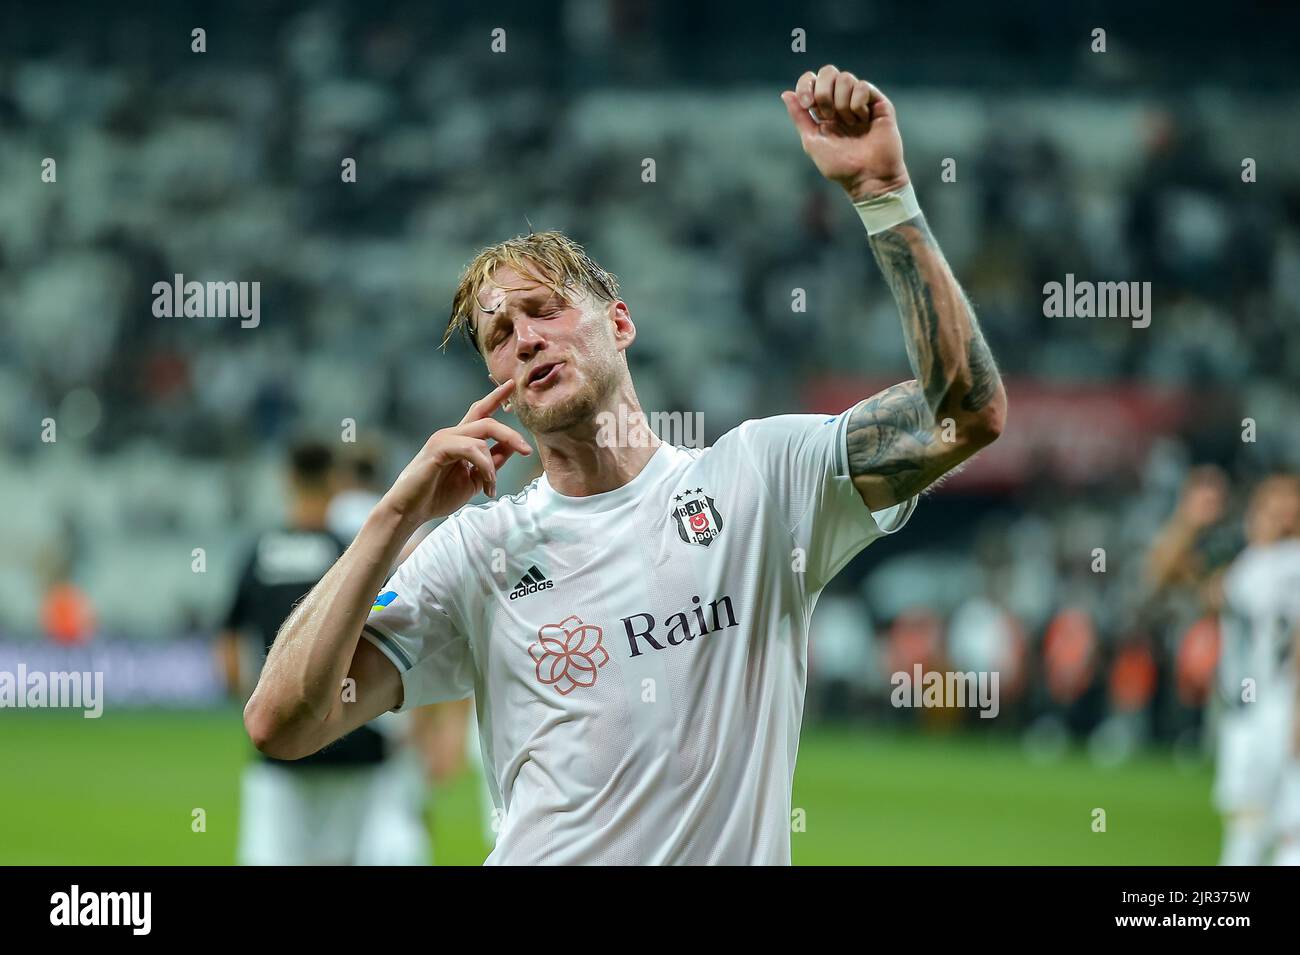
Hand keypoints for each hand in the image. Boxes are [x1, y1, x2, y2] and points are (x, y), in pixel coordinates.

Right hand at [379, 379, 531, 524]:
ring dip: (493, 465)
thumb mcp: (473, 479)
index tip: (512, 385)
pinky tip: (486, 485)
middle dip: (510, 434)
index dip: (496, 397)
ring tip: (491, 488)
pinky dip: (485, 467)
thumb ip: (491, 462)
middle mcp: (451, 434)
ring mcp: (443, 439)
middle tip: (527, 451)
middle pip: (487, 420)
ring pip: (482, 436)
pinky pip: (472, 449)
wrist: (410, 511)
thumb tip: (512, 447)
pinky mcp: (438, 449)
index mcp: (459, 439)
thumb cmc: (437, 496)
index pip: (480, 412)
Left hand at [781, 65, 908, 201]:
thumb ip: (799, 117)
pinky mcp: (878, 103)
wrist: (868, 177)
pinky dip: (857, 103)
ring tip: (849, 124)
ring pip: (846, 77)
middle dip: (823, 91)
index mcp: (824, 110)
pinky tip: (862, 119)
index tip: (807, 105)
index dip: (806, 84)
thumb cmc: (840, 166)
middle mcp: (842, 102)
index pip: (812, 79)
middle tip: (827, 115)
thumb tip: (785, 94)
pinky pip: (863, 86)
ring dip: (841, 102)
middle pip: (828, 71)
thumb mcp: (812, 141)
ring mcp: (861, 101)